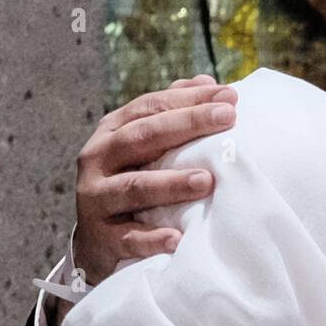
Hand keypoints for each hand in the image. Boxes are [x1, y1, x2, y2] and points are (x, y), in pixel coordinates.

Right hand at [72, 74, 236, 287]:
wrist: (96, 242)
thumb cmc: (130, 183)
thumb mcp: (143, 148)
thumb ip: (170, 115)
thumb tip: (207, 82)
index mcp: (112, 132)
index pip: (150, 108)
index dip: (188, 100)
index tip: (229, 97)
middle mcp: (98, 159)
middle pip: (143, 138)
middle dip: (186, 125)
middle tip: (227, 118)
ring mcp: (96, 198)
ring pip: (134, 188)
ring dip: (171, 184)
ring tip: (206, 180)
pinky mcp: (101, 237)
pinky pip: (129, 238)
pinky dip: (152, 238)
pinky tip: (176, 237)